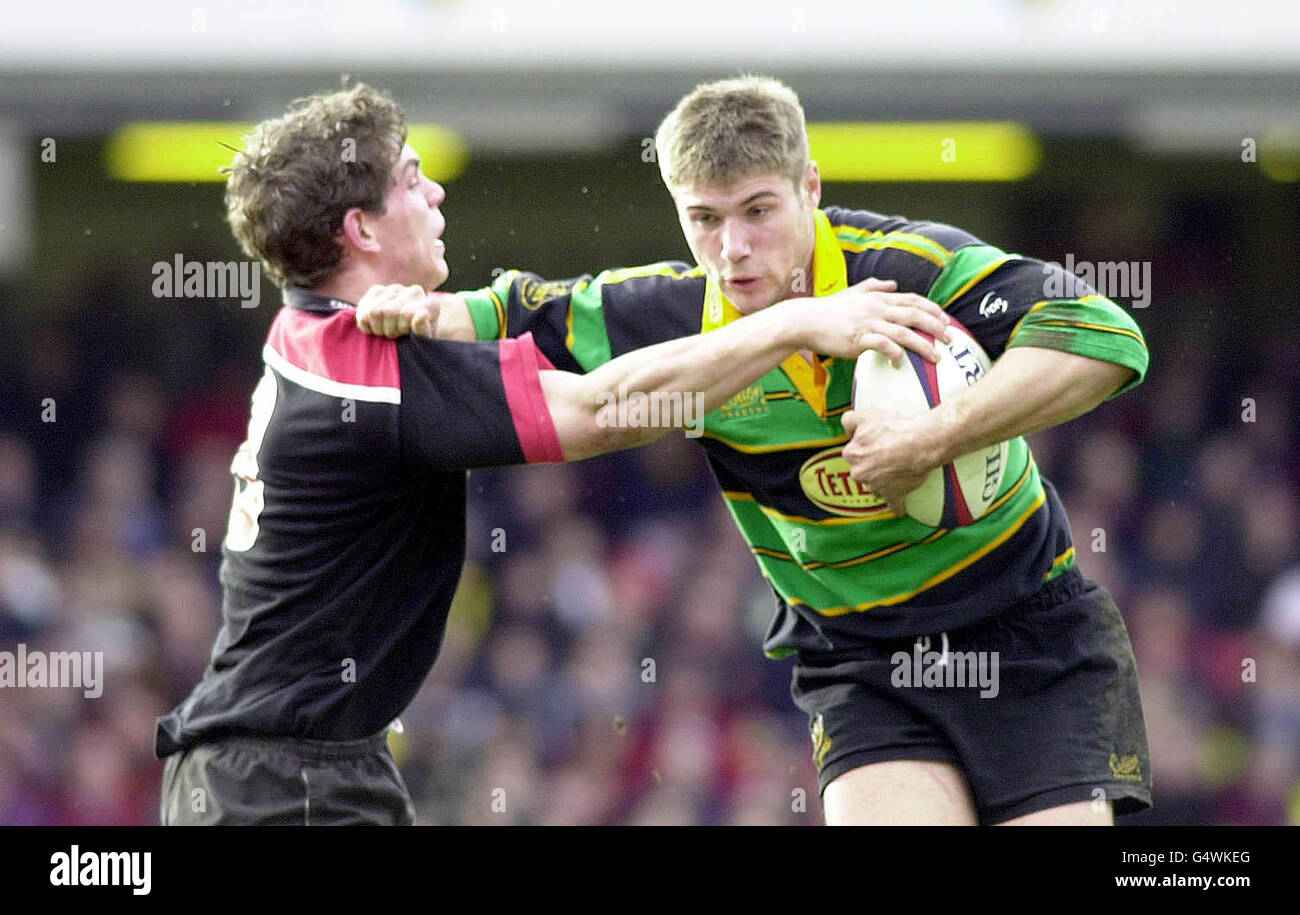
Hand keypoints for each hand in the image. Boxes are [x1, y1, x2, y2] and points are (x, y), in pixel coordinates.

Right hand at [355, 283, 450, 338]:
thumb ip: (423, 329)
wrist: (407, 338)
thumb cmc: (417, 342)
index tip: (406, 334)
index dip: (401, 329)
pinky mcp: (377, 290)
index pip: (406, 313)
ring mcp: (396, 289)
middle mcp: (415, 292)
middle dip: (389, 330)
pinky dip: (365, 324)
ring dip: (378, 328)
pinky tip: (375, 327)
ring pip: (374, 311)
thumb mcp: (423, 341)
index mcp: (431, 305)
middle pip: (389, 311)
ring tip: (387, 331)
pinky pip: (363, 310)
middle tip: (395, 335)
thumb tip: (422, 313)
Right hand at [780, 278, 951, 365]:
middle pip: (915, 315)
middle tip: (950, 339)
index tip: (946, 320)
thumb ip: (874, 286)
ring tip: (935, 357)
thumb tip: (892, 283)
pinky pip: (883, 346)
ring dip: (923, 345)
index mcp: (878, 298)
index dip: (932, 309)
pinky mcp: (858, 339)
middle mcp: (877, 308)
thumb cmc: (828, 310)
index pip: (912, 300)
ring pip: (904, 332)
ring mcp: (868, 323)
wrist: (805, 321)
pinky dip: (896, 354)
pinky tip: (901, 364)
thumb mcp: (853, 293)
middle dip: (936, 326)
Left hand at [841, 408, 936, 514]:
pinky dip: (897, 505)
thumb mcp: (866, 415)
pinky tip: (900, 507)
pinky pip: (894, 504)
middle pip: (862, 471)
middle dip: (872, 466)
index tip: (874, 444)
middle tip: (887, 456)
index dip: (864, 447)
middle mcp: (860, 473)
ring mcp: (876, 486)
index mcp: (852, 454)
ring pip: (875, 487)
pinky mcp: (893, 495)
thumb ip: (849, 419)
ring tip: (896, 472)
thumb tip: (846, 427)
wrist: (920, 443)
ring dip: (883, 482)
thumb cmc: (894, 429)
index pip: (852, 452)